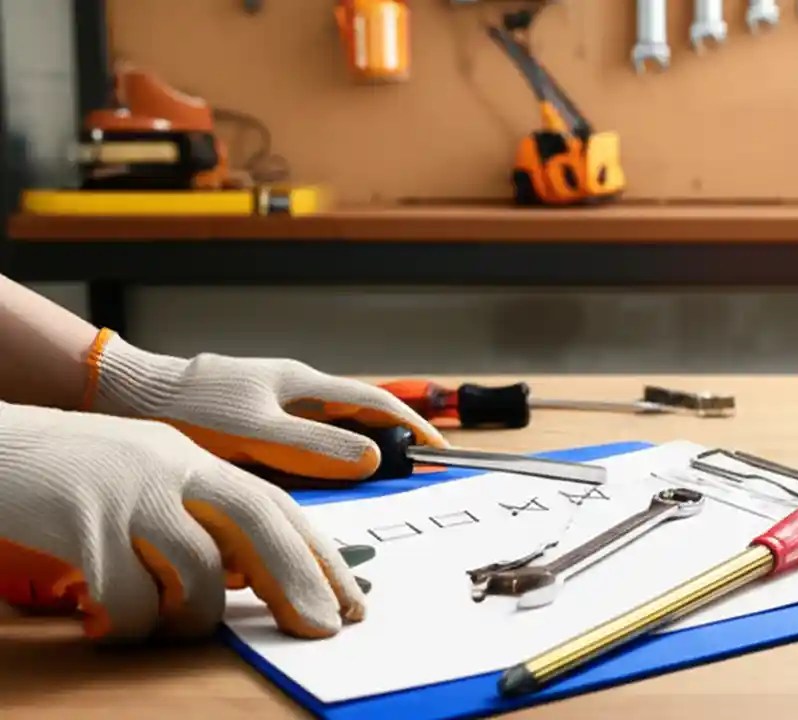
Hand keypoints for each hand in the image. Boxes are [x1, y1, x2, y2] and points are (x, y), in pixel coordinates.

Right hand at [0, 402, 363, 640]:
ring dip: (190, 617)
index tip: (348, 598)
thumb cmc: (66, 477)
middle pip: (260, 525)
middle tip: (323, 630)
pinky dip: (127, 627)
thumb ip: (197, 519)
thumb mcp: (145, 483)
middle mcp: (169, 468)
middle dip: (299, 582)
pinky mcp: (82, 524)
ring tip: (157, 624)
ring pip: (199, 573)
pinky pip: (130, 600)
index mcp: (192, 459)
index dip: (317, 554)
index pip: (275, 505)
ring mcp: (127, 493)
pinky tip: (103, 624)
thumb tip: (248, 575)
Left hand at [84, 330, 447, 481]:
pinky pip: (304, 443)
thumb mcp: (254, 433)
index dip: (411, 427)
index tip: (440, 451)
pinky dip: (325, 462)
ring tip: (381, 485)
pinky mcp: (253, 424)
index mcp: (302, 385)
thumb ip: (312, 447)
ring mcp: (274, 406)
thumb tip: (372, 458)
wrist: (129, 395)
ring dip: (360, 453)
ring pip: (331, 432)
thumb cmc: (189, 410)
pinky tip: (320, 486)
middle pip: (358, 416)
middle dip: (392, 441)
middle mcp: (294, 391)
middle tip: (418, 472)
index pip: (374, 403)